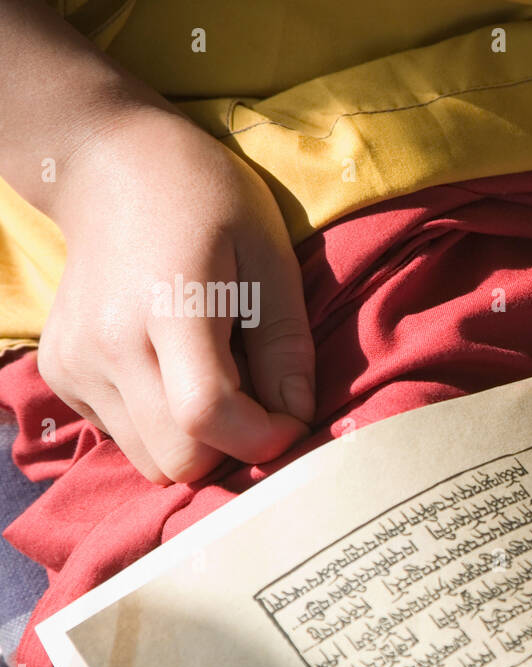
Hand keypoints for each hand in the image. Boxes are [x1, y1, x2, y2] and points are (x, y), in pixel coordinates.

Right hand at [37, 106, 314, 483]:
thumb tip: (297, 417)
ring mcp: (75, 362)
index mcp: (169, 306)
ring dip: (197, 442)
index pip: (208, 414)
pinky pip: (123, 437)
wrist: (109, 167)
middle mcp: (108, 344)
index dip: (263, 436)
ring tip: (214, 378)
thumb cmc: (206, 201)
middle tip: (257, 399)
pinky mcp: (60, 373)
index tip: (292, 418)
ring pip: (150, 460)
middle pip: (179, 458)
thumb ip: (287, 343)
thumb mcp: (270, 256)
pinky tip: (173, 369)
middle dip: (232, 447)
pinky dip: (160, 425)